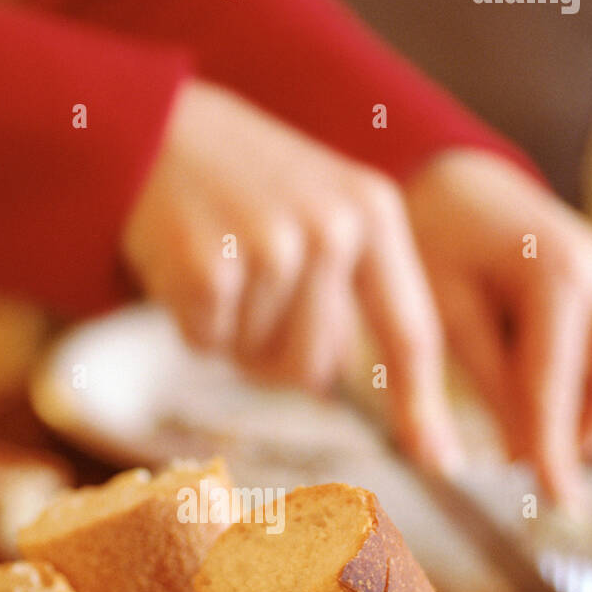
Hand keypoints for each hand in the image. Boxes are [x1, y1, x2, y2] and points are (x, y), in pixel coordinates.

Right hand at [120, 79, 460, 472]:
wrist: (150, 128)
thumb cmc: (240, 184)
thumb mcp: (318, 210)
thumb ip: (348, 290)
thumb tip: (337, 383)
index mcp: (374, 213)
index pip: (412, 331)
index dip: (423, 406)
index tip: (441, 463)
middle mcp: (333, 228)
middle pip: (315, 369)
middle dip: (273, 355)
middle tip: (246, 292)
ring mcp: (272, 246)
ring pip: (258, 362)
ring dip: (230, 336)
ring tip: (218, 267)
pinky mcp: (212, 268)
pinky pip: (208, 344)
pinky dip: (190, 323)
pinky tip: (184, 265)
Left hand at [404, 150, 591, 511]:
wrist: (454, 178)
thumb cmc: (434, 236)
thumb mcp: (443, 310)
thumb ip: (482, 383)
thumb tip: (499, 460)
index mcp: (557, 275)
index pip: (559, 388)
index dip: (555, 452)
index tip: (556, 504)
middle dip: (581, 437)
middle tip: (526, 471)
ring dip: (586, 419)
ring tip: (524, 440)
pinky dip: (584, 392)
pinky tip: (534, 406)